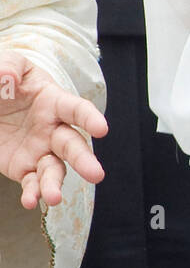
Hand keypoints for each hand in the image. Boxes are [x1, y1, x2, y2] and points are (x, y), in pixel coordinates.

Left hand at [0, 53, 107, 209]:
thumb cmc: (7, 80)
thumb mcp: (8, 66)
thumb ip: (8, 68)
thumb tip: (6, 76)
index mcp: (53, 100)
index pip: (77, 109)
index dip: (90, 118)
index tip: (102, 129)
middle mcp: (52, 128)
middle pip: (73, 145)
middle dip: (85, 160)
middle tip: (96, 175)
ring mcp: (40, 150)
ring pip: (55, 169)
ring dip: (56, 184)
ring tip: (53, 197)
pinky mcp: (24, 168)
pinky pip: (32, 183)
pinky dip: (33, 193)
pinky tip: (30, 201)